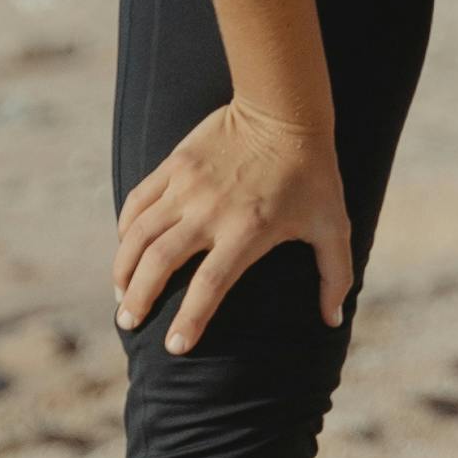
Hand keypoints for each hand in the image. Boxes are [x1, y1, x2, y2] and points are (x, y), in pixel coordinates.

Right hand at [114, 103, 352, 354]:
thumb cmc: (314, 173)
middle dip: (138, 299)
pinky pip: (138, 201)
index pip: (208, 286)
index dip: (189, 320)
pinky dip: (126, 227)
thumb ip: (335, 276)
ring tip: (121, 294)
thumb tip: (332, 320)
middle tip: (128, 323)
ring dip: (123, 268)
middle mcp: (209, 212)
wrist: (284, 110)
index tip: (174, 347)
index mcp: (247, 231)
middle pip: (159, 263)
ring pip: (139, 234)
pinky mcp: (174, 165)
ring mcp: (187, 187)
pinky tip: (124, 247)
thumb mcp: (334, 226)